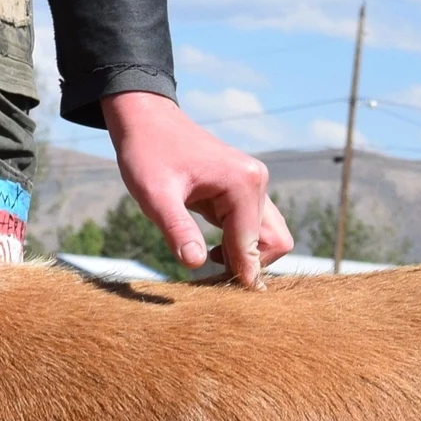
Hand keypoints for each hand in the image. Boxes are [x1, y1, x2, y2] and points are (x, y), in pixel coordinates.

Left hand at [101, 91, 292, 287]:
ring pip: (268, 237)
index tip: (219, 301)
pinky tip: (209, 252)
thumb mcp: (154, 195)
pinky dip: (239, 246)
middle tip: (211, 283)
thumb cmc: (147, 153)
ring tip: (208, 265)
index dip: (238, 276)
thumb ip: (177, 229)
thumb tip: (196, 265)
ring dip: (245, 257)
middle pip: (274, 244)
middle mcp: (257, 182)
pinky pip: (253, 227)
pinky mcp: (243, 190)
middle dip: (248, 267)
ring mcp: (253, 185)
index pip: (252, 246)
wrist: (146, 120)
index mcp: (243, 183)